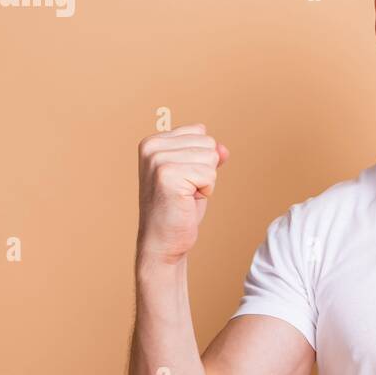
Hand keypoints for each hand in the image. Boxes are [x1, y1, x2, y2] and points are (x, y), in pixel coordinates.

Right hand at [137, 124, 229, 264]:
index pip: (201, 132)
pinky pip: (209, 174)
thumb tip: (223, 149)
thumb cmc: (178, 208)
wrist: (162, 241)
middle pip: (208, 143)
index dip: (201, 160)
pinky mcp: (168, 175)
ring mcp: (158, 160)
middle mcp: (152, 147)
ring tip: (185, 196)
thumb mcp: (194, 174)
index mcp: (153, 141)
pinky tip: (186, 201)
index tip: (183, 179)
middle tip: (185, 191)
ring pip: (210, 157)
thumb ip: (207, 155)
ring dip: (206, 181)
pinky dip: (205, 191)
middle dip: (205, 170)